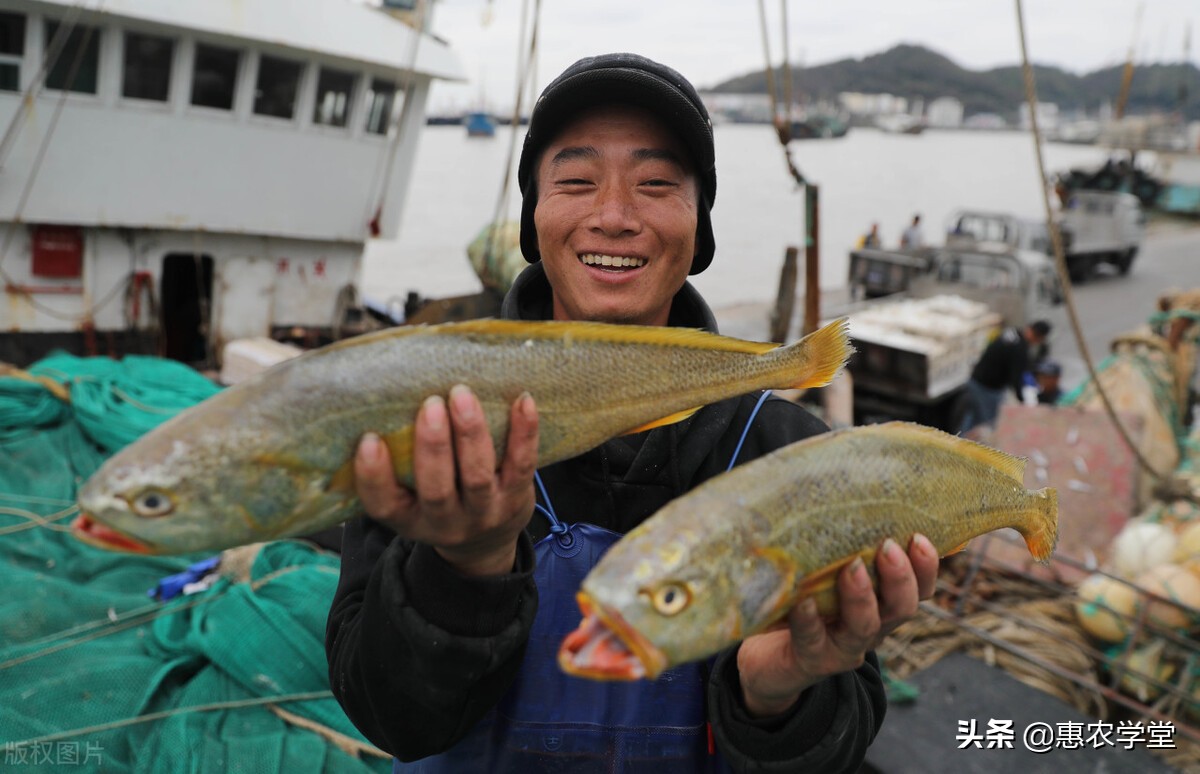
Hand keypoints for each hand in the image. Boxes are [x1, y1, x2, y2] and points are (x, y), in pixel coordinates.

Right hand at [354, 385, 539, 576]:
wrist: (485, 546)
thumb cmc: (438, 504)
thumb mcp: (410, 498)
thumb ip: (397, 466)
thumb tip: (383, 404)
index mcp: (409, 519)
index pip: (383, 505)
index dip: (373, 476)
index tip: (368, 440)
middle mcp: (445, 522)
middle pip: (436, 490)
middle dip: (433, 446)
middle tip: (430, 405)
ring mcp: (484, 513)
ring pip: (477, 476)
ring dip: (471, 434)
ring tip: (462, 396)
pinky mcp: (516, 498)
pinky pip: (522, 465)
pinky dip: (524, 432)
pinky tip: (523, 401)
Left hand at [736, 534, 939, 716]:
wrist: (771, 660)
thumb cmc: (801, 602)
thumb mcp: (825, 571)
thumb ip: (838, 544)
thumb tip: (838, 489)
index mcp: (880, 604)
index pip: (918, 588)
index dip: (926, 566)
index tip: (919, 537)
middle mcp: (869, 627)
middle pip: (901, 608)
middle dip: (900, 577)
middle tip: (888, 548)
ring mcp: (841, 647)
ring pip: (864, 627)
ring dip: (861, 597)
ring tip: (852, 569)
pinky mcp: (810, 659)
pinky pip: (813, 640)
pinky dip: (810, 620)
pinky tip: (803, 601)